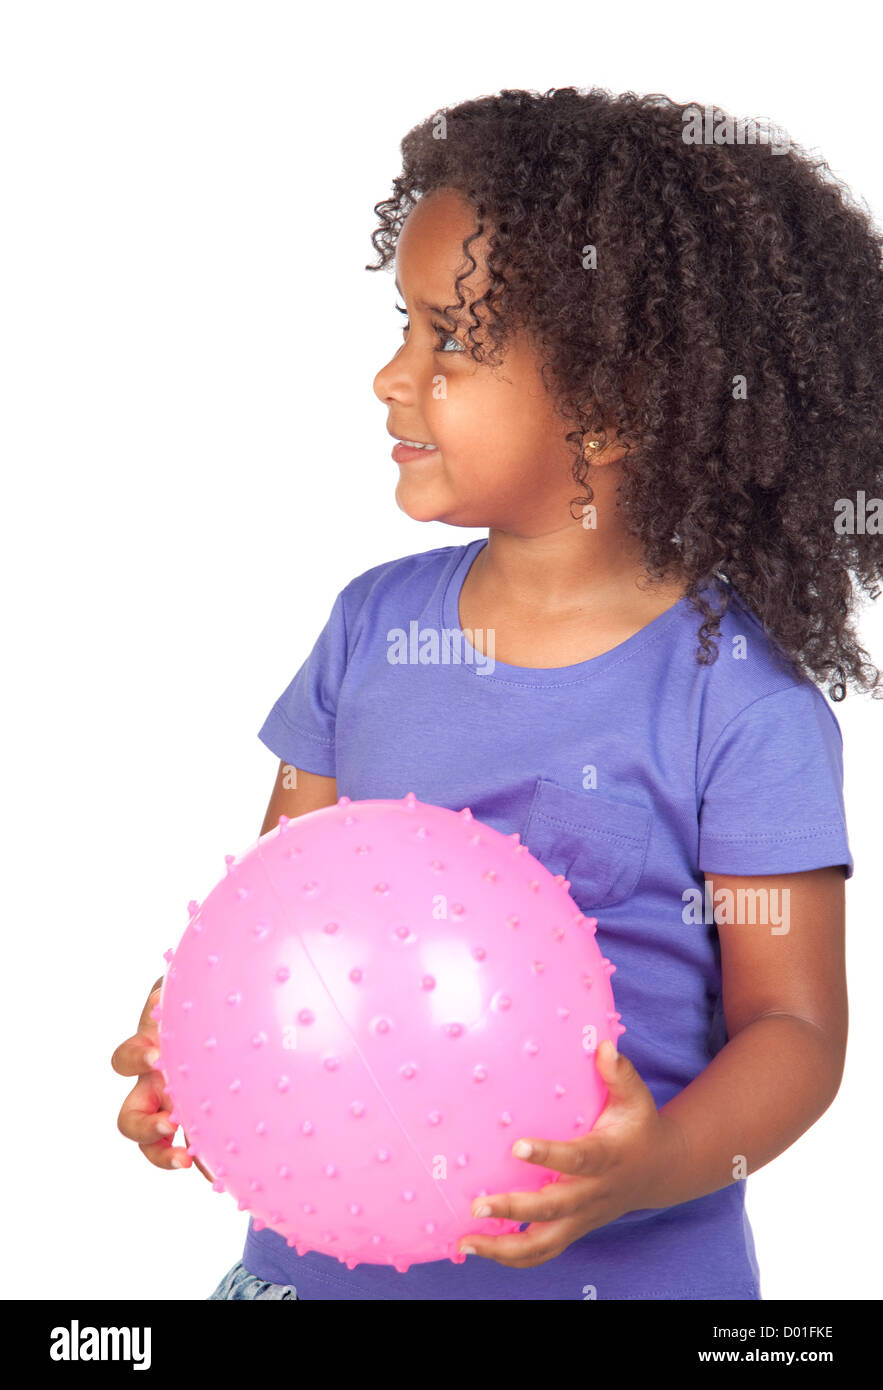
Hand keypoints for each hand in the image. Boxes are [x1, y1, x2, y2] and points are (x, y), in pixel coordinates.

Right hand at [111, 978, 212, 1181]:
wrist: (224, 1009)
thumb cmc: (203, 997)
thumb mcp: (189, 988)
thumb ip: (180, 987)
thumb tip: (176, 985)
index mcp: (152, 1051)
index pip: (127, 1058)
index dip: (136, 1057)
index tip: (156, 1055)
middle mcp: (157, 1086)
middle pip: (130, 1118)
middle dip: (144, 1126)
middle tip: (169, 1125)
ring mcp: (177, 1107)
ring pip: (156, 1144)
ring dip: (167, 1155)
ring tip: (190, 1159)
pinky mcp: (202, 1121)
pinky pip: (197, 1150)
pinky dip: (209, 1163)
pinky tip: (229, 1170)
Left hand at [456, 1040, 684, 1266]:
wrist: (659, 1171)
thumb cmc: (639, 1126)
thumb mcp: (636, 1098)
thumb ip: (619, 1073)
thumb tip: (603, 1046)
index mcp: (607, 1159)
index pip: (577, 1159)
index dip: (549, 1155)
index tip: (517, 1147)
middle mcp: (593, 1194)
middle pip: (553, 1209)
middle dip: (515, 1210)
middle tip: (477, 1205)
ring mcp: (583, 1217)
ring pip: (545, 1245)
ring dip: (505, 1249)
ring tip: (465, 1242)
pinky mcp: (573, 1229)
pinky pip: (542, 1251)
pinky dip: (510, 1256)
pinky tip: (476, 1247)